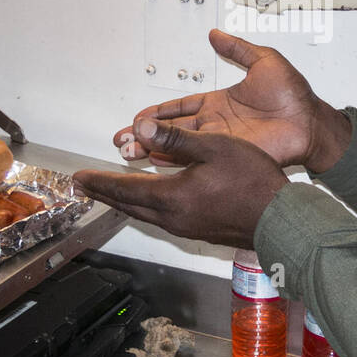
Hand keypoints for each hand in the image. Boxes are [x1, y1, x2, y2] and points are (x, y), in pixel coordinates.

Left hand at [75, 118, 288, 248]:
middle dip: (104, 193)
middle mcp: (172, 217)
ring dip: (123, 200)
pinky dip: (145, 206)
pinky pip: (160, 217)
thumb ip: (175, 138)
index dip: (98, 181)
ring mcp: (185, 227)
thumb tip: (142, 127)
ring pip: (143, 213)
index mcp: (171, 196)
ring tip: (110, 191)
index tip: (78, 177)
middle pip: (127, 204)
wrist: (278, 219)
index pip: (123, 188)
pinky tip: (150, 200)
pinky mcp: (197, 230)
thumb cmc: (253, 181)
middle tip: (84, 186)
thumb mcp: (214, 147)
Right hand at [113, 29, 351, 171]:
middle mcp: (216, 124)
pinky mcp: (229, 156)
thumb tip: (215, 34)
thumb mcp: (263, 61)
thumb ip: (236, 49)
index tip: (137, 116)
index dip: (158, 112)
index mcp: (220, 102)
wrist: (310, 121)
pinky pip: (197, 159)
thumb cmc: (294, 94)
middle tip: (122, 138)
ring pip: (179, 146)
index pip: (181, 108)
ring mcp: (221, 142)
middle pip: (172, 130)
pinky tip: (155, 164)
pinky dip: (175, 162)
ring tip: (129, 152)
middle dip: (145, 134)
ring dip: (153, 148)